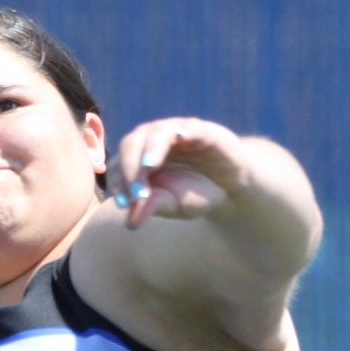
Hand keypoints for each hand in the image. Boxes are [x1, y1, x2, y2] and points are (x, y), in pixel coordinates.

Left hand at [108, 118, 250, 228]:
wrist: (231, 189)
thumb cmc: (195, 194)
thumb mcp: (174, 205)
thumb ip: (153, 208)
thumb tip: (130, 223)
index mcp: (137, 158)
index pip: (119, 165)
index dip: (118, 182)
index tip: (122, 204)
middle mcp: (152, 140)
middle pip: (131, 144)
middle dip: (129, 169)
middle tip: (135, 194)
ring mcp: (176, 131)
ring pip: (155, 132)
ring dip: (150, 150)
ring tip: (148, 167)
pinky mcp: (201, 130)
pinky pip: (189, 127)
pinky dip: (182, 131)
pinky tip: (180, 138)